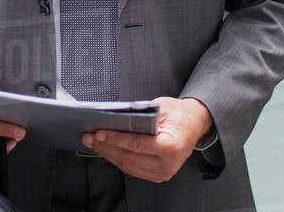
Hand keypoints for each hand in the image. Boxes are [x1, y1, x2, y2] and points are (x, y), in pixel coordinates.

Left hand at [82, 97, 210, 182]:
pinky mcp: (157, 175)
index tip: (99, 133)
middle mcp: (167, 164)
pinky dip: (117, 159)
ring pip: (128, 166)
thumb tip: (113, 120)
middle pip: (129, 157)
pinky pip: (132, 169)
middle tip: (89, 137)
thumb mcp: (160, 108)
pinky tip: (107, 149)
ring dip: (109, 154)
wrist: (193, 124)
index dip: (115, 139)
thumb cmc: (178, 114)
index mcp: (170, 146)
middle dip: (106, 147)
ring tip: (94, 143)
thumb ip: (139, 116)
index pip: (136, 145)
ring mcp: (163, 172)